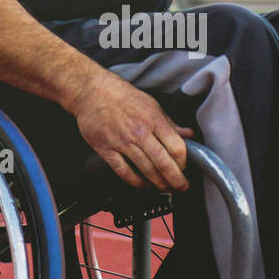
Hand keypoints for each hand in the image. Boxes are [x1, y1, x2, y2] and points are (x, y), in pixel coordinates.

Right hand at [72, 72, 192, 192]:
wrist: (91, 90)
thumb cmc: (121, 95)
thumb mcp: (151, 104)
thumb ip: (169, 122)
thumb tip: (188, 134)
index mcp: (153, 119)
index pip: (177, 147)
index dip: (184, 163)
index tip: (184, 168)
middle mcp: (139, 132)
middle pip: (163, 163)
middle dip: (176, 180)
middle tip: (180, 187)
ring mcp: (121, 141)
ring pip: (145, 170)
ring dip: (158, 184)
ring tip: (164, 187)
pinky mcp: (106, 148)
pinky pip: (123, 171)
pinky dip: (135, 181)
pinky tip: (142, 183)